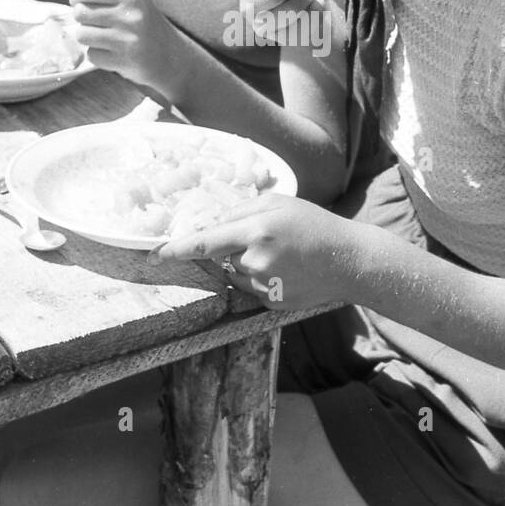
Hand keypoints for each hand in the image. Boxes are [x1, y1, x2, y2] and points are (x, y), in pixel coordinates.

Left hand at [65, 0, 181, 93]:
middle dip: (82, 18)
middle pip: (80, 13)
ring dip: (88, 37)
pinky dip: (97, 55)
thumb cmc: (142, 21)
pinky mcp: (124, 61)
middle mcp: (132, 16)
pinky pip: (91, 55)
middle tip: (97, 21)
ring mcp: (128, 40)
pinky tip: (113, 52)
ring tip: (104, 37)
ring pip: (82, 35)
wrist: (170, 56)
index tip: (83, 2)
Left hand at [154, 193, 359, 311]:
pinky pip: (252, 289)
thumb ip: (241, 210)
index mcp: (257, 230)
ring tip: (282, 256)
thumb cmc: (315, 225)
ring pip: (236, 274)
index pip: (205, 242)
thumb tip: (212, 223)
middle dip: (234, 248)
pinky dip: (262, 279)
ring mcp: (264, 286)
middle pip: (222, 257)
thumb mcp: (279, 203)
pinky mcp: (272, 302)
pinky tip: (287, 271)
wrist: (349, 260)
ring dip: (247, 264)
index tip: (154, 255)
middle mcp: (256, 261)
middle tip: (267, 240)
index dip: (176, 249)